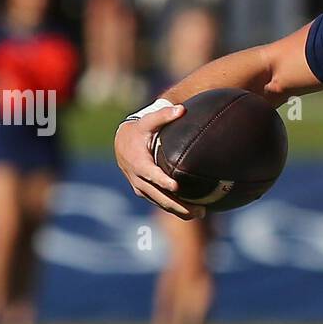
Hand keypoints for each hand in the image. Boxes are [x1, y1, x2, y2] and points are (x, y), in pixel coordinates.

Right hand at [114, 103, 203, 219]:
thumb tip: (182, 109)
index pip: (150, 174)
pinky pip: (159, 202)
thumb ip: (164, 115)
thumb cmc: (139, 130)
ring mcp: (140, 187)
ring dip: (179, 210)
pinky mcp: (145, 192)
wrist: (122, 143)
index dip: (162, 181)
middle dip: (178, 204)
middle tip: (199, 211)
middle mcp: (138, 178)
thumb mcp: (148, 121)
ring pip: (160, 203)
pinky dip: (174, 209)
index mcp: (138, 161)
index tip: (176, 187)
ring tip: (200, 214)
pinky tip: (191, 212)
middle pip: (158, 195)